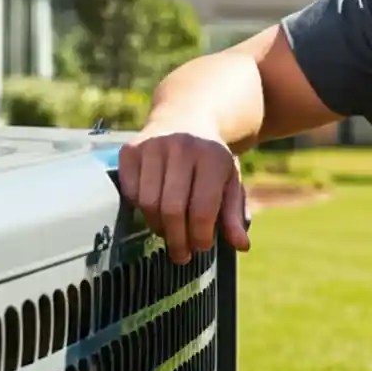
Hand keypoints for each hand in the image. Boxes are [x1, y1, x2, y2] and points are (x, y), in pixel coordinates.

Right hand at [117, 127, 250, 263]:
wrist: (186, 115)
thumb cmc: (210, 159)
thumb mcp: (229, 181)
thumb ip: (234, 214)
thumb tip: (242, 246)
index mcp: (212, 156)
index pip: (202, 209)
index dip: (201, 236)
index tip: (202, 247)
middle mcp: (181, 146)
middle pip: (171, 209)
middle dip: (177, 239)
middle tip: (181, 255)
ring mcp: (152, 145)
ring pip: (147, 203)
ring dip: (157, 227)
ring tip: (168, 232)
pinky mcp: (130, 149)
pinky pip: (129, 192)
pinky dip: (139, 208)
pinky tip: (153, 210)